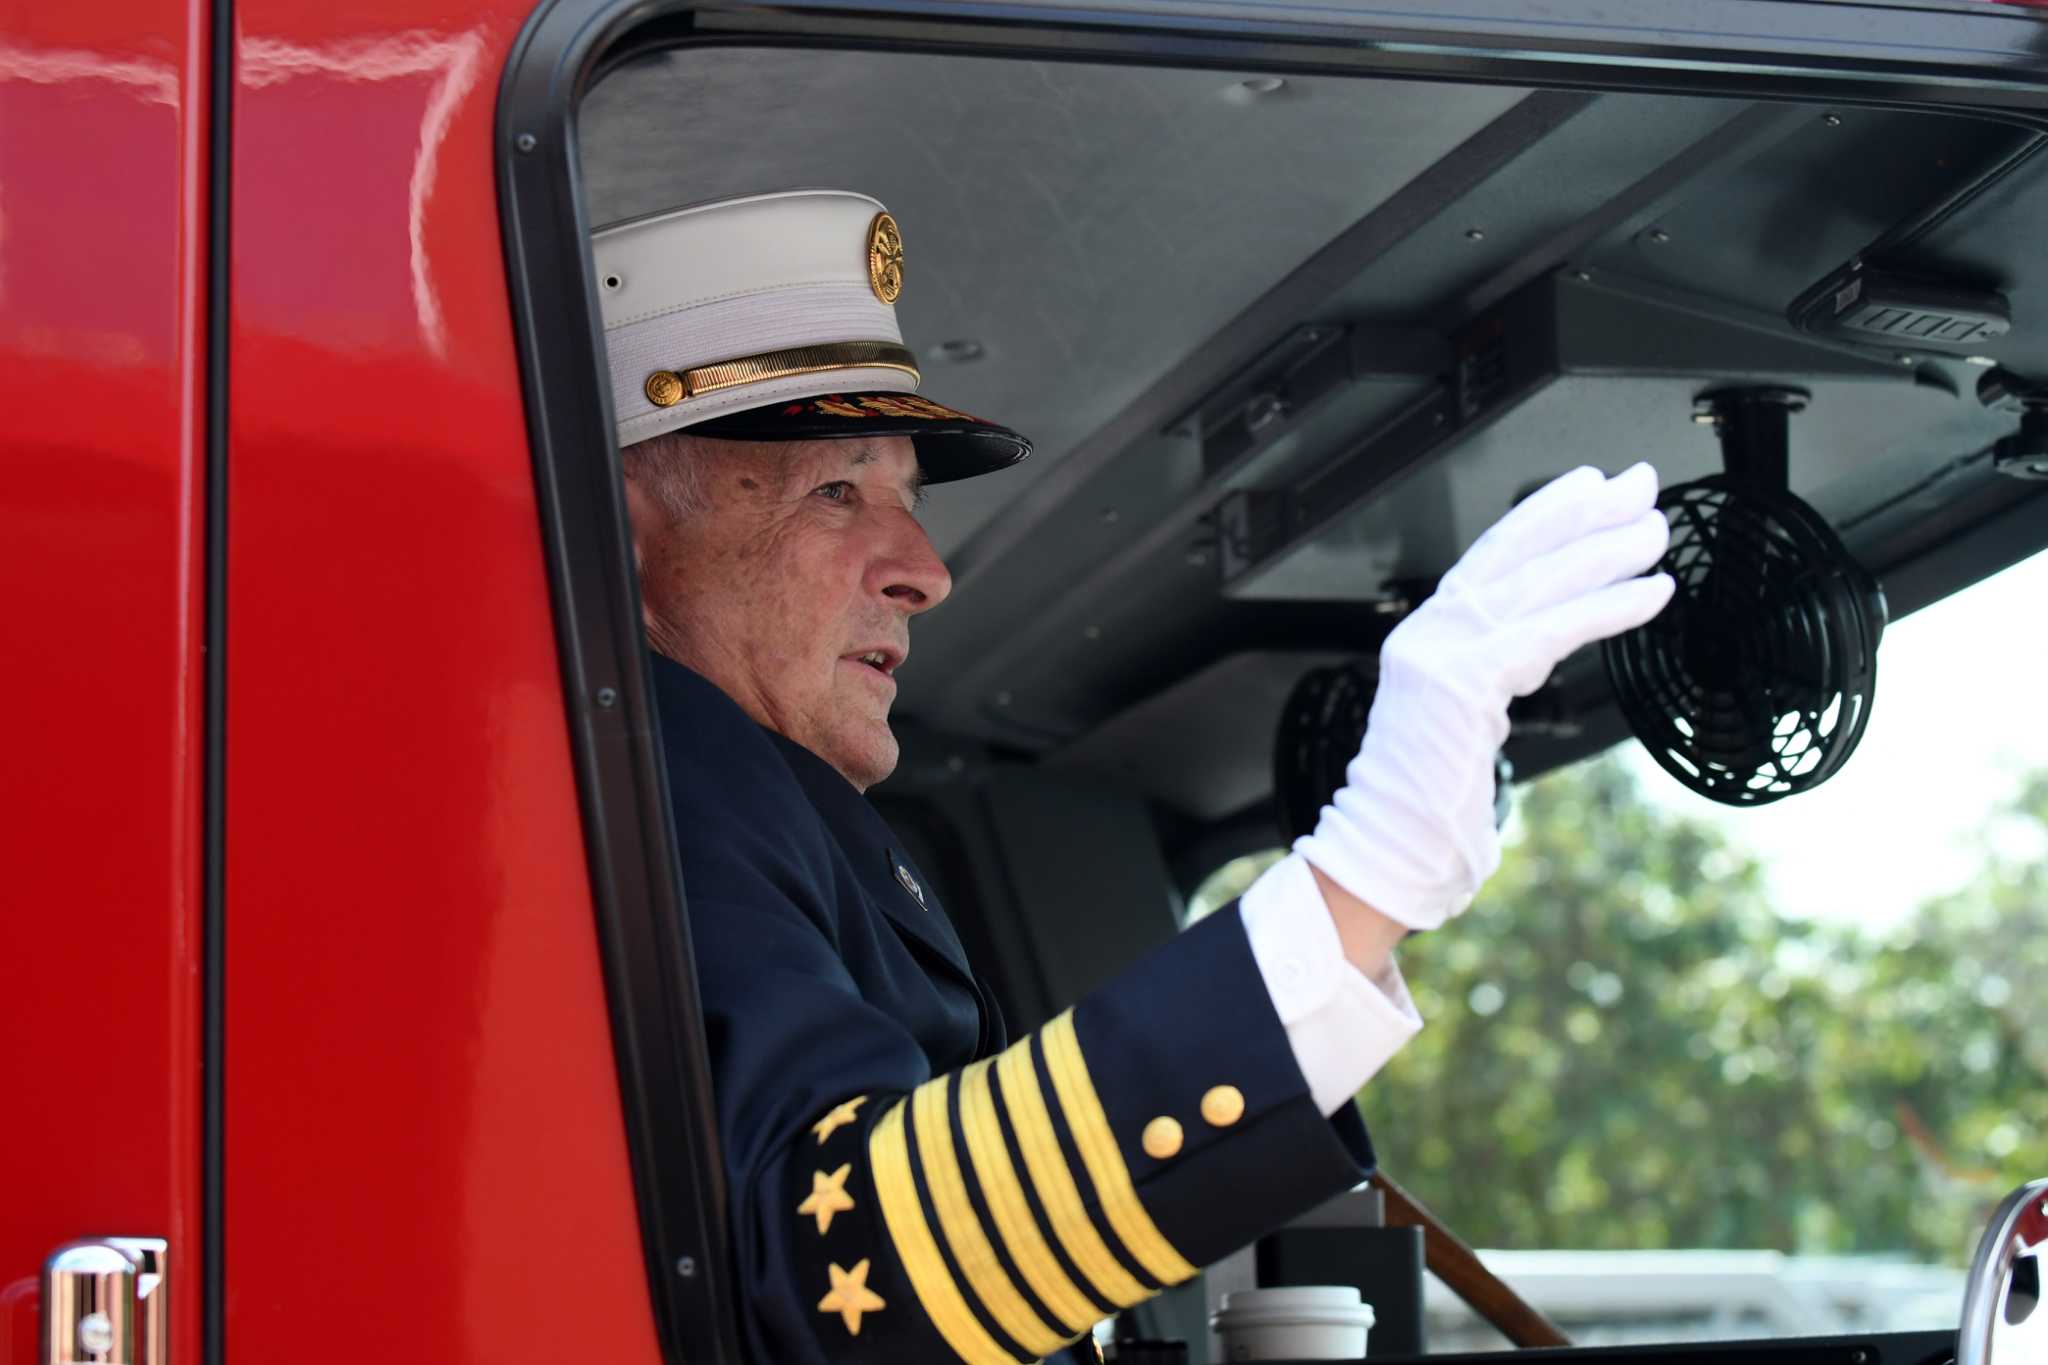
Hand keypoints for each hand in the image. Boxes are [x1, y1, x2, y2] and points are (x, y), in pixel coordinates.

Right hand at [1296, 463, 1674, 931]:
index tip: (1593, 485)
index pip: (1493, 554)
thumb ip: (1497, 669)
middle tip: (1642, 486)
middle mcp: (1432, 630)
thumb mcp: (1467, 714)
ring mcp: (1442, 651)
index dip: (1545, 514)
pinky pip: (1553, 630)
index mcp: (1429, 632)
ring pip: (1538, 582)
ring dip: (1607, 552)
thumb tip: (1549, 639)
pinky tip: (1652, 593)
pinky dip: (1608, 607)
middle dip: (1584, 513)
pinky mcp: (1466, 680)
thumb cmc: (1432, 796)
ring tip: (1658, 534)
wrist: (1391, 842)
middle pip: (1517, 553)